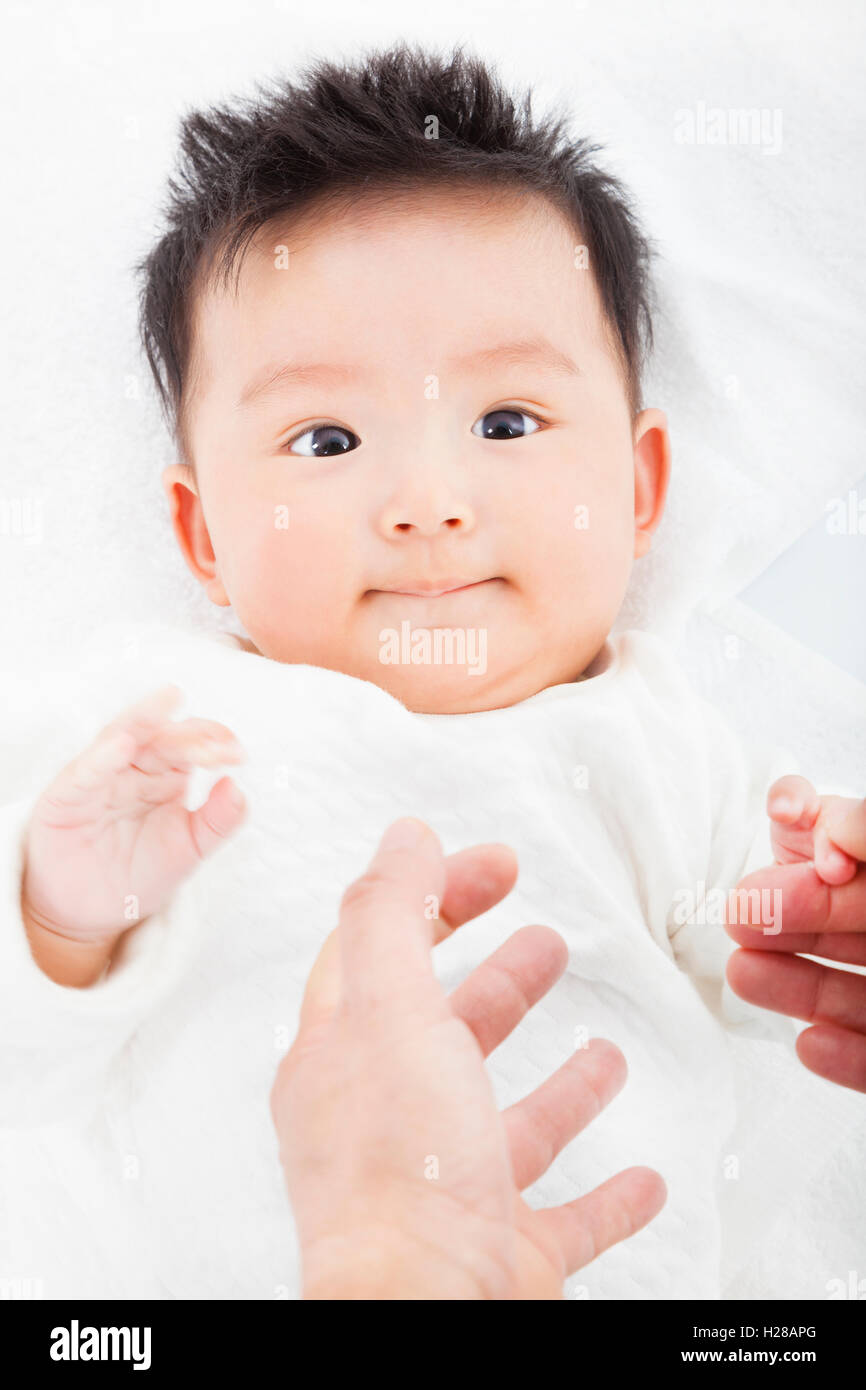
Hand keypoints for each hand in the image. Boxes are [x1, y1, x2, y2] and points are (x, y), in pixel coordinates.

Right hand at [22, 684, 245, 982]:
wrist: (91, 913)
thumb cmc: (140, 873)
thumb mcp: (190, 850)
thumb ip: (217, 822)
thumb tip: (239, 787)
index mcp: (166, 776)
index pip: (190, 747)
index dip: (212, 743)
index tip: (237, 754)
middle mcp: (132, 769)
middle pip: (159, 737)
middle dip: (187, 733)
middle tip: (214, 736)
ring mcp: (98, 779)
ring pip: (119, 738)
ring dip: (142, 720)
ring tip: (165, 703)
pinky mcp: (65, 798)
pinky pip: (83, 773)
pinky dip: (100, 759)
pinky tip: (121, 746)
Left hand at [270, 817, 665, 1299]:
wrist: (425, 1318)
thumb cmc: (399, 1170)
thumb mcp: (391, 1010)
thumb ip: (391, 916)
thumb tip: (400, 836)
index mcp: (346, 1061)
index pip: (380, 954)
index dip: (433, 897)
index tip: (497, 863)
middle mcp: (390, 1125)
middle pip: (445, 1033)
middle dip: (499, 981)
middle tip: (545, 936)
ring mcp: (449, 1192)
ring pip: (507, 1125)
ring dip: (557, 1086)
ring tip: (603, 1046)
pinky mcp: (503, 1254)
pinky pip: (562, 1218)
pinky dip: (605, 1196)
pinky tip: (643, 1176)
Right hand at [725, 776, 865, 1092]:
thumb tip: (828, 829)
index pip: (855, 840)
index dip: (813, 825)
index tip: (787, 818)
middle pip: (847, 914)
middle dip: (788, 911)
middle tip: (739, 912)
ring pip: (857, 990)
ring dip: (796, 984)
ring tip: (742, 977)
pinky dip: (848, 1057)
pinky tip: (810, 1046)